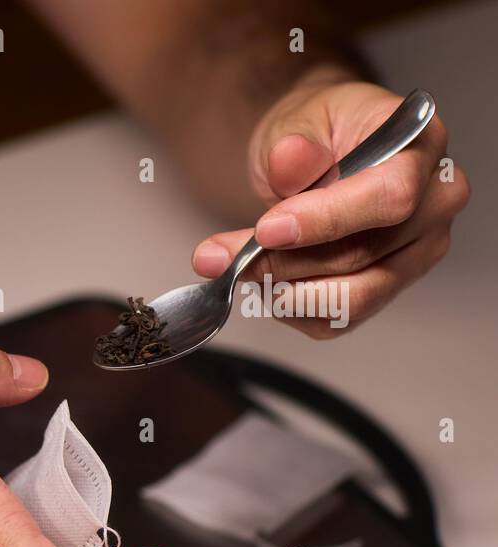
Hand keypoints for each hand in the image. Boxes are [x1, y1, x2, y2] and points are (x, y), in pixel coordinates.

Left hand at [192, 80, 468, 336]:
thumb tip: (291, 159)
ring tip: (233, 266)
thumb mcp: (297, 119)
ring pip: (348, 299)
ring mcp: (417, 252)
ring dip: (279, 290)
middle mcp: (435, 204)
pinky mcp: (387, 288)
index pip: (390, 198)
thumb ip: (295, 143)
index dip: (325, 221)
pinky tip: (261, 280)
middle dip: (281, 262)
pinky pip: (335, 320)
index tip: (266, 230)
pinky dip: (288, 308)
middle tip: (218, 255)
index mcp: (422, 147)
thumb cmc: (316, 132)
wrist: (316, 152)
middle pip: (361, 257)